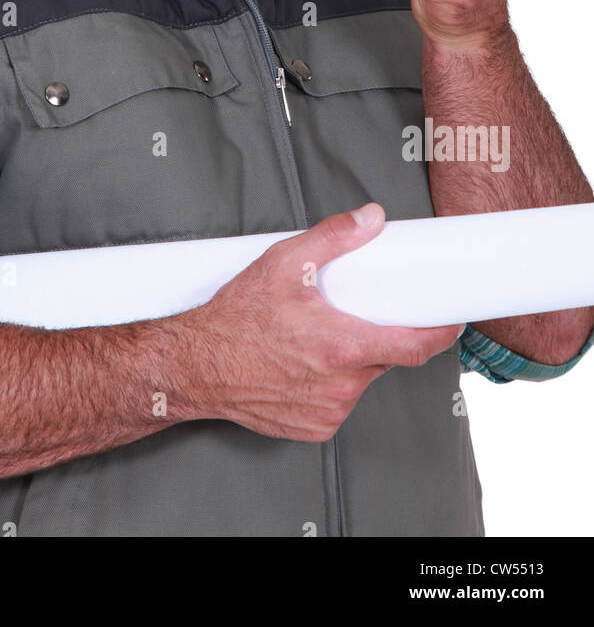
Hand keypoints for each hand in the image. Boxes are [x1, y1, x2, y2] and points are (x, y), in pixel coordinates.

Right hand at [191, 204, 463, 442]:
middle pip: (381, 359)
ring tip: (311, 340)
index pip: (414, 346)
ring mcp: (328, 411)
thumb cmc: (237, 318)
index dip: (439, 334)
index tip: (451, 322)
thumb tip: (371, 219)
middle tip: (344, 316)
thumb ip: (334, 237)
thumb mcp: (285, 263)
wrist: (196, 365)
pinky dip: (328, 384)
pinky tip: (300, 367)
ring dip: (348, 361)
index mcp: (343, 346)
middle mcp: (341, 385)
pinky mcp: (312, 428)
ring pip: (358, 381)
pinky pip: (336, 402)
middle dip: (372, 336)